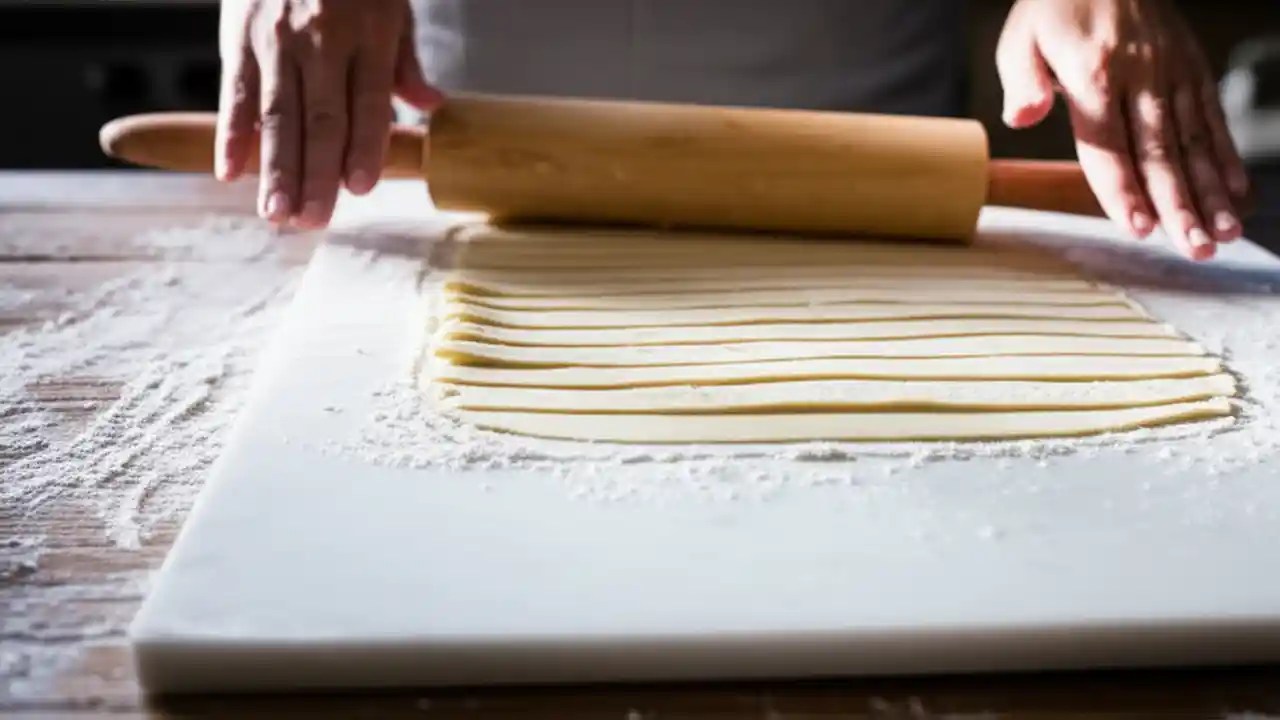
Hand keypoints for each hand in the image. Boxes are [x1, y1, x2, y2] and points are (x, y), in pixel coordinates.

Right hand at [216, 0, 442, 227]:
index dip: (365, 148)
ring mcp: (276, 38)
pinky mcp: (238, 35)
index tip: (360, 189)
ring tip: (276, 214)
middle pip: (320, 119)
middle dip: (316, 176)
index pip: (368, 102)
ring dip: (275, 169)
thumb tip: (430, 105)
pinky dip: (230, 134)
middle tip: (312, 222)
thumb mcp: (392, 3)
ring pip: (276, 115)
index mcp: (368, 32)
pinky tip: (229, 172)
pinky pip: (234, 92)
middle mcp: (321, 38)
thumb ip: (405, 59)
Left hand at [997, 0, 1250, 259]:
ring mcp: (1172, 74)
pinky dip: (1227, 159)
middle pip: (1160, 153)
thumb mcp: (1022, 40)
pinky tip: (1238, 195)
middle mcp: (1140, 78)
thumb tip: (1022, 116)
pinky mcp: (1193, 69)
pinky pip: (1213, 119)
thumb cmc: (1053, 10)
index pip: (1109, 146)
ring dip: (1211, 192)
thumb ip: (1022, 82)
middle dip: (1179, 206)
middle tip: (1194, 248)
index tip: (1139, 227)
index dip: (1123, 190)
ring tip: (1223, 234)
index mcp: (1093, 77)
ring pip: (1194, 142)